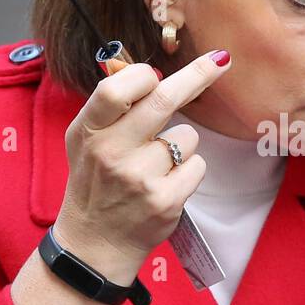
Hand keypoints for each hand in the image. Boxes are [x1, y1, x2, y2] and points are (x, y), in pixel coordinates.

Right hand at [53, 50, 232, 271]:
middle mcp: (110, 153)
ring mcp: (139, 179)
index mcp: (88, 131)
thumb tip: (153, 74)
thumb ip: (112, 107)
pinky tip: (168, 185)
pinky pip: (198, 165)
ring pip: (188, 136)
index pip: (116, 89)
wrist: (95, 243)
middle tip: (219, 62)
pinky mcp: (165, 201)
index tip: (158, 73)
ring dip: (182, 145)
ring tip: (158, 166)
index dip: (142, 75)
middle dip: (198, 76)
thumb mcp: (85, 140)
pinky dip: (189, 172)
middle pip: (164, 100)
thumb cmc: (96, 181)